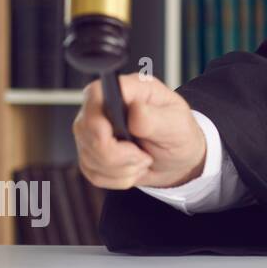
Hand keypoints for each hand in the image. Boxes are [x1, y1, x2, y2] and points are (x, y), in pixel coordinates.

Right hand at [72, 75, 206, 189]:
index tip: (121, 137)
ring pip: (89, 156)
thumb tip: (134, 109)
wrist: (177, 159)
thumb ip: (154, 118)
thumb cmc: (179, 134)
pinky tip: (133, 168)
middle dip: (118, 154)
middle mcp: (103, 107)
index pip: (95, 93)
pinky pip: (93, 174)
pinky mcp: (89, 153)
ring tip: (143, 159)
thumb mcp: (177, 124)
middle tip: (144, 156)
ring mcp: (92, 130)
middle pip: (87, 131)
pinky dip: (117, 178)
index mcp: (128, 89)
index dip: (98, 118)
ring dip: (122, 168)